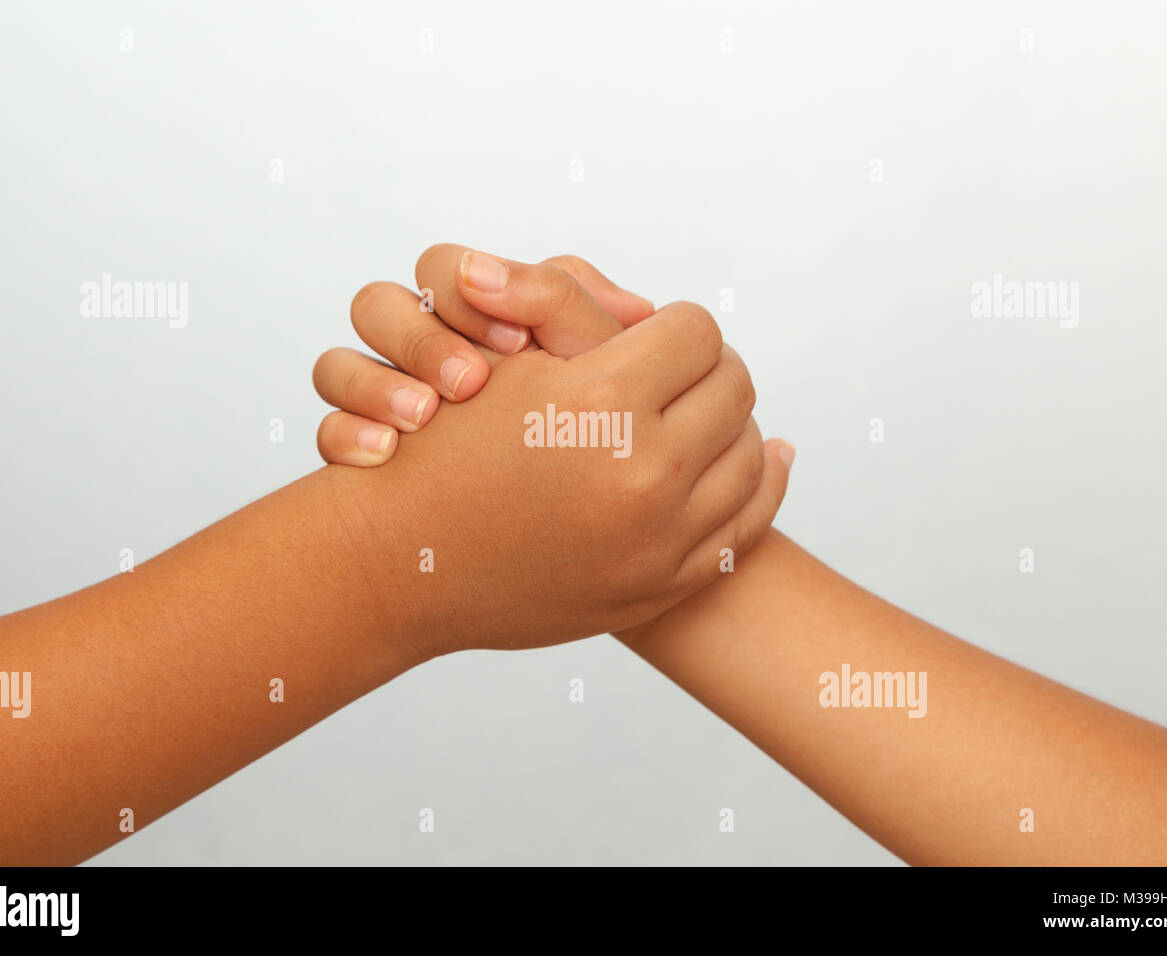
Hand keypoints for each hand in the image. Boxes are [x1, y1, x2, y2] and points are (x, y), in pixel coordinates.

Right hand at [312, 247, 655, 465]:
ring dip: (376, 386)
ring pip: (337, 366)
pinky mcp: (366, 454)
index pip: (443, 270)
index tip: (519, 341)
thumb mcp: (598, 369)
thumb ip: (580, 308)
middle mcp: (421, 353)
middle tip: (471, 383)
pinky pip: (329, 433)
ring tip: (425, 418)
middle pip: (375, 307)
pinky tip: (385, 454)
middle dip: (422, 340)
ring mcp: (386, 403)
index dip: (472, 293)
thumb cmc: (596, 440)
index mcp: (474, 316)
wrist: (579, 536)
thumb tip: (576, 292)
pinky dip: (349, 438)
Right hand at [319, 246, 791, 657]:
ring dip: (734, 424)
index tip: (657, 333)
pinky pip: (748, 525)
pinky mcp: (661, 585)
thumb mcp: (497, 360)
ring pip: (750, 454)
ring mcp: (657, 540)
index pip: (696, 330)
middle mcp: (642, 474)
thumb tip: (646, 303)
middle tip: (684, 369)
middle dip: (709, 368)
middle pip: (733, 386)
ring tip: (708, 413)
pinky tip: (765, 457)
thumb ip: (569, 304)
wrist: (401, 563)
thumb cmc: (439, 451)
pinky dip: (760, 484)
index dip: (674, 324)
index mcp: (602, 402)